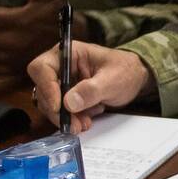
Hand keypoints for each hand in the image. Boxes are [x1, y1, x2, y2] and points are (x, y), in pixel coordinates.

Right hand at [28, 41, 153, 132]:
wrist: (135, 79)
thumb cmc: (125, 70)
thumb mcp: (113, 79)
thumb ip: (92, 89)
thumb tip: (69, 103)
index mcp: (69, 53)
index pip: (42, 67)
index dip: (46, 87)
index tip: (58, 106)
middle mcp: (61, 67)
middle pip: (42, 89)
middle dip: (56, 110)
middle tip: (73, 125)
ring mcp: (63, 82)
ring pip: (49, 104)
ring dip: (64, 118)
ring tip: (83, 124)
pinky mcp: (67, 97)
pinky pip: (61, 111)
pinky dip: (71, 119)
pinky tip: (86, 121)